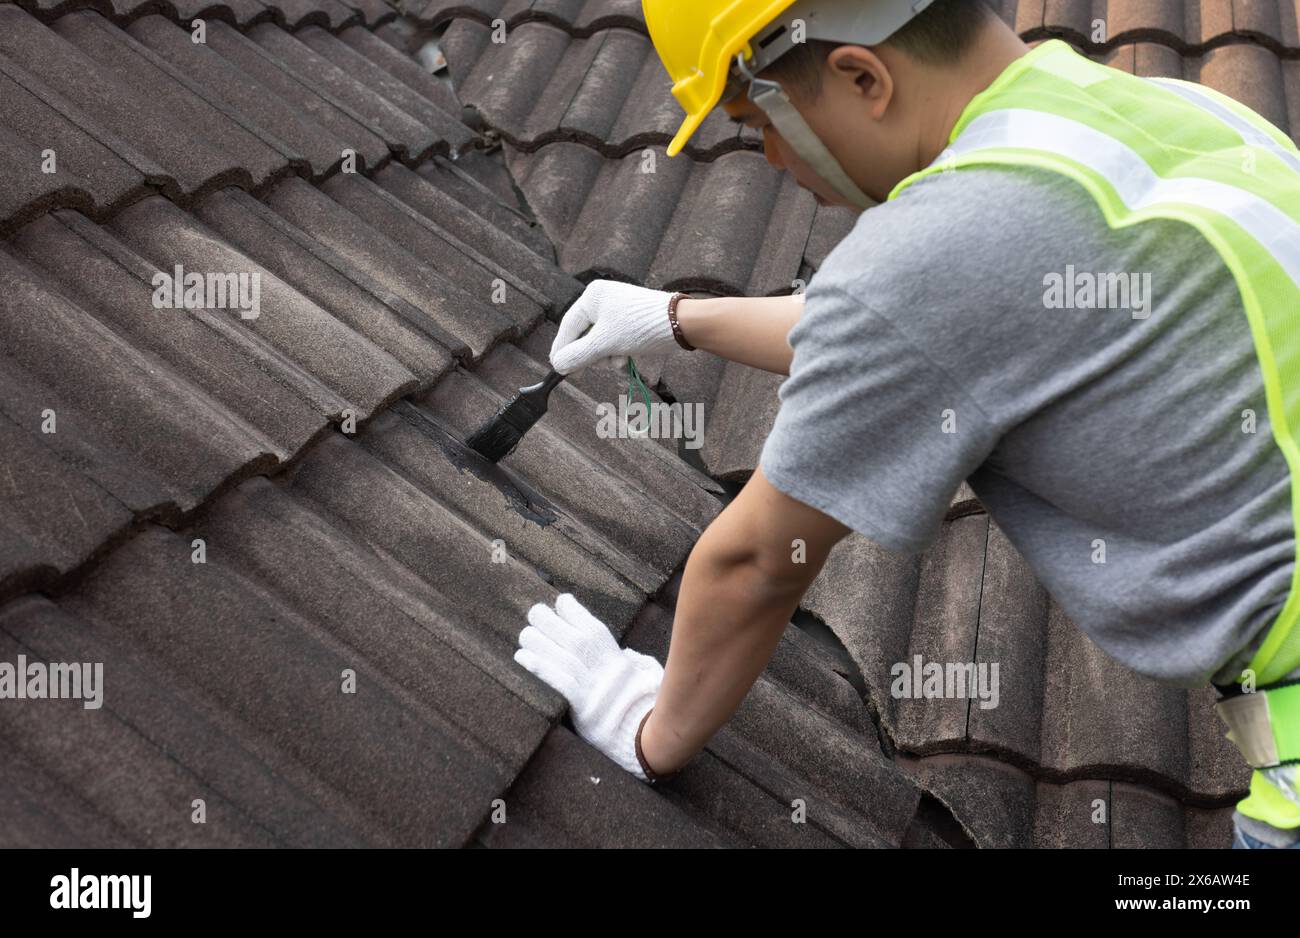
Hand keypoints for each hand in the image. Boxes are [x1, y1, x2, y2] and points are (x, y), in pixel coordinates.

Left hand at [515, 593, 661, 779]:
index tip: (561, 602)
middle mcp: (603, 666)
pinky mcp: (580, 704)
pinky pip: (556, 680)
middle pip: (572, 637)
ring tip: (525, 633)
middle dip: (552, 621)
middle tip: (535, 612)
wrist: (647, 737)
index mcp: (617, 658)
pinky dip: (538, 666)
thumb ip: (636, 662)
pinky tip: (522, 656)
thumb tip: (627, 655)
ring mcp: (591, 684)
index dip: (574, 612)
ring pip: (560, 655)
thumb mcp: (648, 676)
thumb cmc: (649, 704)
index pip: (592, 627)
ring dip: (539, 642)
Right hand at [549, 279, 679, 373]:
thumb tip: (557, 364)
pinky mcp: (635, 322)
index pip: (568, 326)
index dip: (562, 349)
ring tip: (622, 361)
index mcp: (592, 296)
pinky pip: (619, 342)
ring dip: (610, 357)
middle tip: (602, 365)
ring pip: (603, 342)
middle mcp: (605, 300)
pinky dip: (622, 354)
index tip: (558, 369)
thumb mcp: (603, 344)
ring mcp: (621, 310)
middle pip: (586, 336)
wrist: (682, 323)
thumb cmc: (639, 327)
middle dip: (595, 355)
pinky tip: (630, 360)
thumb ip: (578, 355)